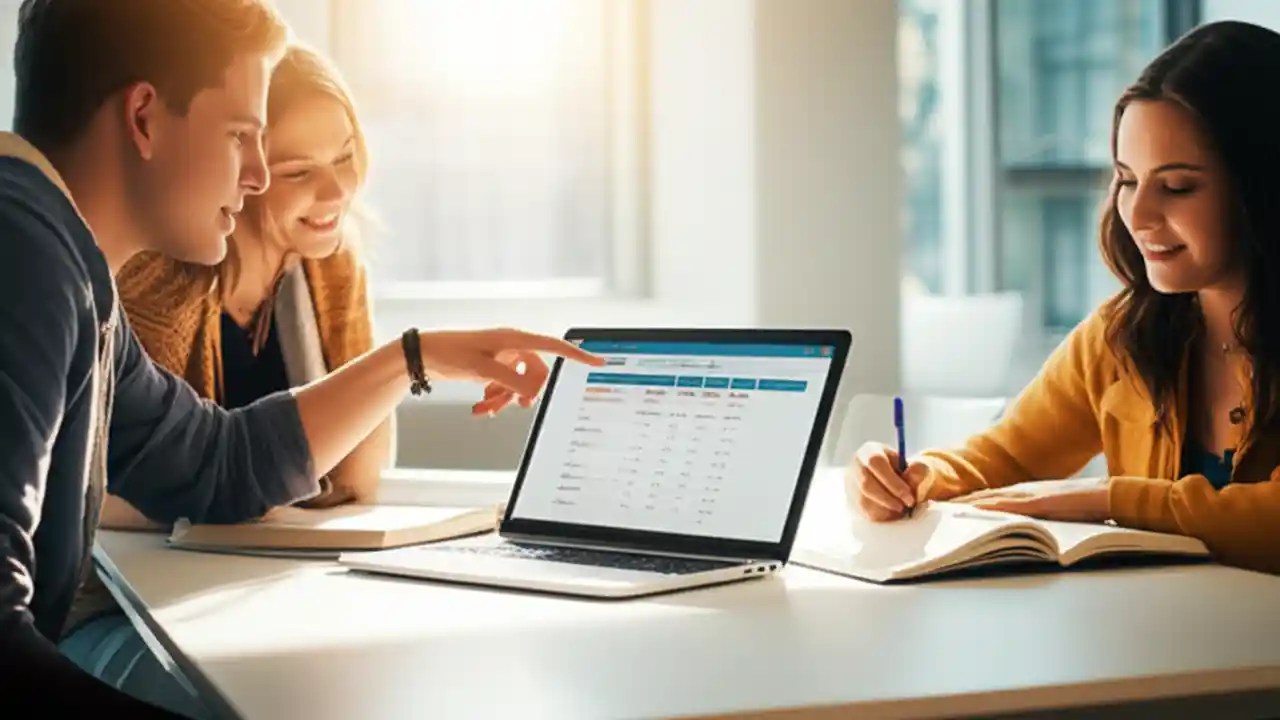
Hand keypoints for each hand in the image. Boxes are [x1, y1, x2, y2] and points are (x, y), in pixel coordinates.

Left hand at [416, 328, 604, 415]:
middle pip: (536, 373)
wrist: (424, 356)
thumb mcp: (482, 370)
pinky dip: (495, 399)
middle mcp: (512, 347)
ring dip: (505, 400)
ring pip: (518, 384)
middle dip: (526, 392)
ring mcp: (502, 358)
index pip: (553, 347)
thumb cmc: (450, 353)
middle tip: (518, 405)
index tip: (597, 360)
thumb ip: (509, 381)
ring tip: (486, 409)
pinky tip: (481, 407)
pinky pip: (504, 387)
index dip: (577, 354)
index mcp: (515, 339)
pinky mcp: (492, 368)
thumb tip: (529, 391)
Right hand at [847, 441, 929, 521]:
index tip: (909, 496)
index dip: (892, 482)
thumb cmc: (903, 471)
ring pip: (865, 501)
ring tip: (901, 507)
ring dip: (887, 508)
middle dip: (889, 498)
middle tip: (907, 506)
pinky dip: (883, 514)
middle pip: (867, 484)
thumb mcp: (914, 466)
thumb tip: (913, 479)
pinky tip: (893, 510)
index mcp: (869, 451)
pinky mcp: (852, 500)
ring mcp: (851, 484)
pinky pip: (865, 512)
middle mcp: (855, 466)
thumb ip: (918, 471)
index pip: (875, 463)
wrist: (891, 480)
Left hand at [953, 478, 1110, 522]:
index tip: (946, 509)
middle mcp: (1023, 491)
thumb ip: (1036, 518)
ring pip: (989, 499)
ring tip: (942, 510)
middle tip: (932, 509)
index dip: (967, 503)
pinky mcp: (1039, 501)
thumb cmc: (1087, 507)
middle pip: (983, 497)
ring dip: (965, 505)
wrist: (1111, 495)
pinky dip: (988, 506)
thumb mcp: (1055, 513)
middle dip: (958, 504)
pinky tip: (973, 510)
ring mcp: (1030, 495)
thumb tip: (1020, 530)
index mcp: (1026, 494)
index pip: (989, 499)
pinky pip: (1008, 504)